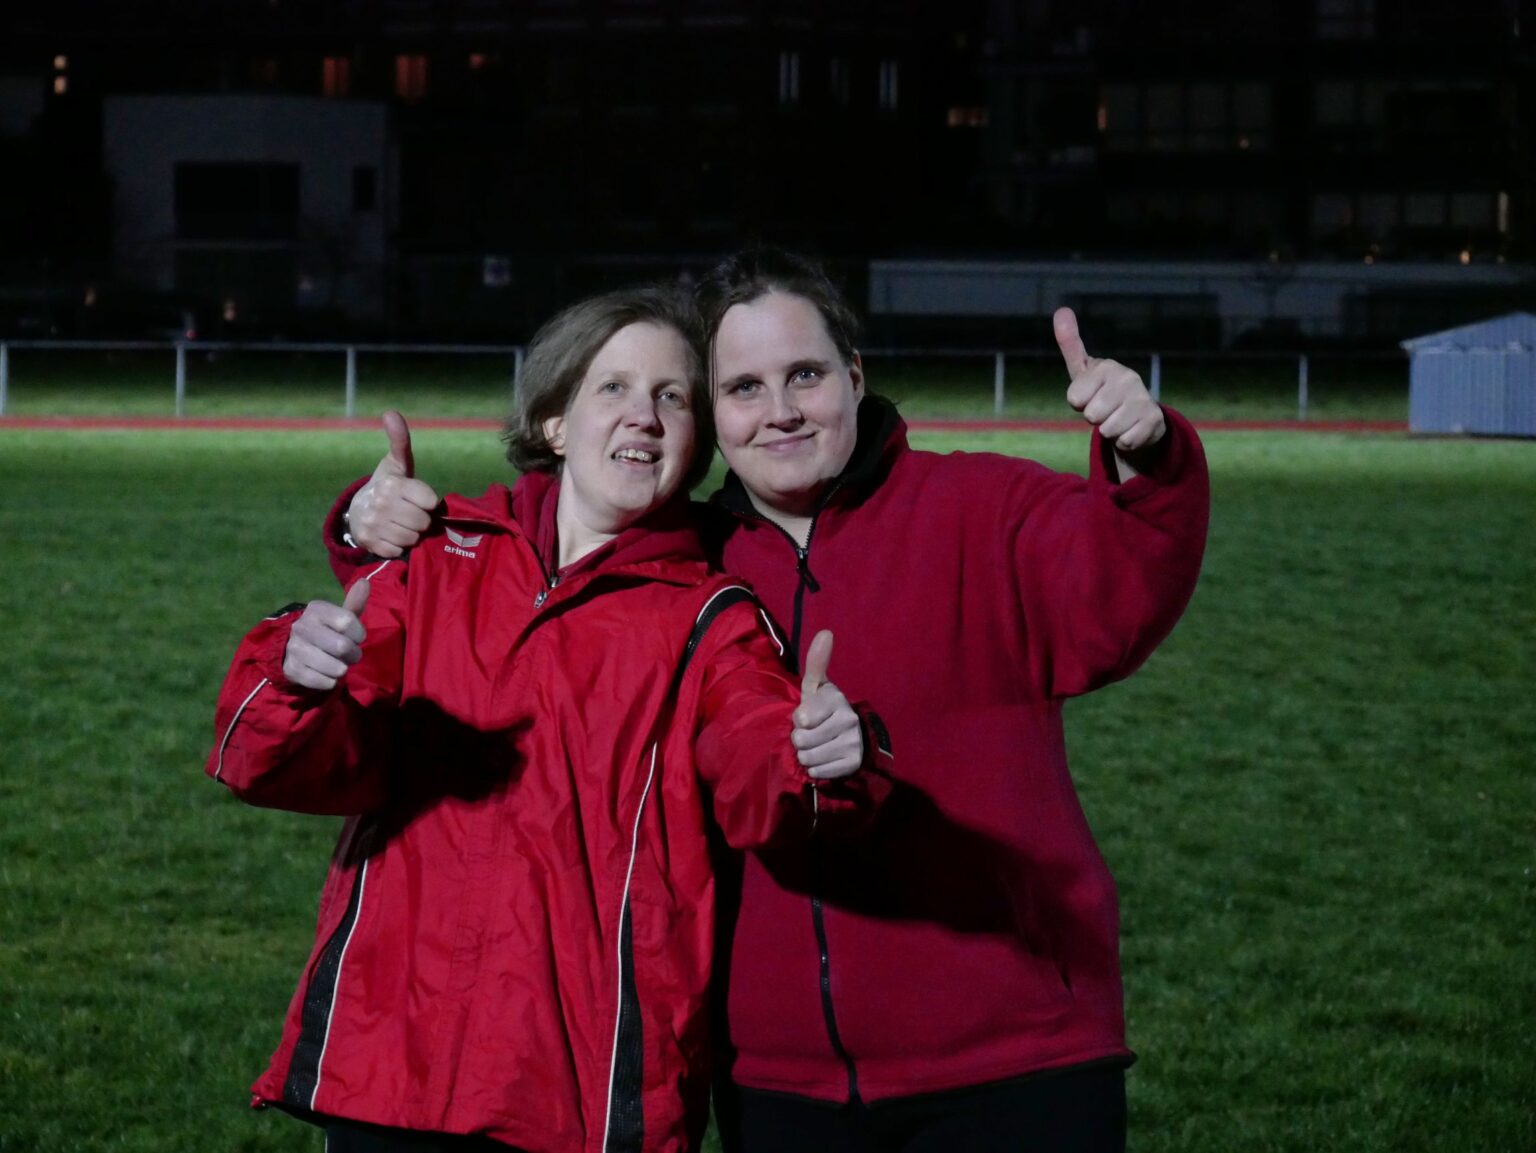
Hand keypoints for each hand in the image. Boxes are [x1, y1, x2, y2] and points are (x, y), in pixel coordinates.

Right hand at [281, 580, 369, 690]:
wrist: (291, 648)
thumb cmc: (326, 630)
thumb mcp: (339, 615)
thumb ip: (354, 602)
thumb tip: (365, 581)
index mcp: (316, 609)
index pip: (347, 622)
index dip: (358, 634)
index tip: (357, 636)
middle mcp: (302, 626)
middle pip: (342, 647)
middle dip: (353, 654)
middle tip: (350, 654)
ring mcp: (294, 649)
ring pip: (335, 667)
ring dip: (343, 669)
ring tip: (339, 665)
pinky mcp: (292, 670)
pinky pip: (323, 682)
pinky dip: (331, 681)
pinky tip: (327, 674)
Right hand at [347, 410, 439, 556]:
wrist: (358, 509)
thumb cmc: (389, 484)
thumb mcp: (396, 462)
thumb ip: (400, 440)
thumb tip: (391, 413)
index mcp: (392, 484)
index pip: (430, 501)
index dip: (428, 501)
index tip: (420, 498)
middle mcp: (381, 505)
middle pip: (423, 523)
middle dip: (421, 519)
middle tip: (411, 512)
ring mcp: (374, 525)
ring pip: (412, 538)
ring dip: (411, 533)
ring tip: (402, 522)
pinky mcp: (370, 543)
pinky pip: (398, 550)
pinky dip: (397, 545)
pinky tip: (391, 533)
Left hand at [791, 630, 863, 780]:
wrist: (852, 737)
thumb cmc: (824, 709)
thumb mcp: (816, 687)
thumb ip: (817, 662)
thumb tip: (826, 632)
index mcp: (836, 699)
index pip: (801, 718)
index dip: (798, 720)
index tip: (807, 717)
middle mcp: (848, 719)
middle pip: (801, 740)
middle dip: (800, 739)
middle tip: (812, 733)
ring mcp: (852, 743)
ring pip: (808, 758)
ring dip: (807, 755)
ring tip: (817, 746)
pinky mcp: (853, 764)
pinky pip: (819, 772)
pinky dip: (817, 769)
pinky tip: (825, 759)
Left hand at [1054, 307, 1165, 454]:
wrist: (1136, 416)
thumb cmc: (1102, 391)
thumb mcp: (1083, 370)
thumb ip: (1070, 343)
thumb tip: (1061, 309)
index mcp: (1106, 366)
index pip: (1074, 398)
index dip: (1078, 403)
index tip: (1089, 396)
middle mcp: (1128, 378)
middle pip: (1091, 415)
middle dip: (1094, 418)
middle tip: (1104, 409)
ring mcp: (1143, 398)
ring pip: (1107, 430)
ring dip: (1109, 430)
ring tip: (1117, 418)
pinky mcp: (1154, 420)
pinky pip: (1124, 441)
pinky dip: (1124, 441)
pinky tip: (1130, 428)